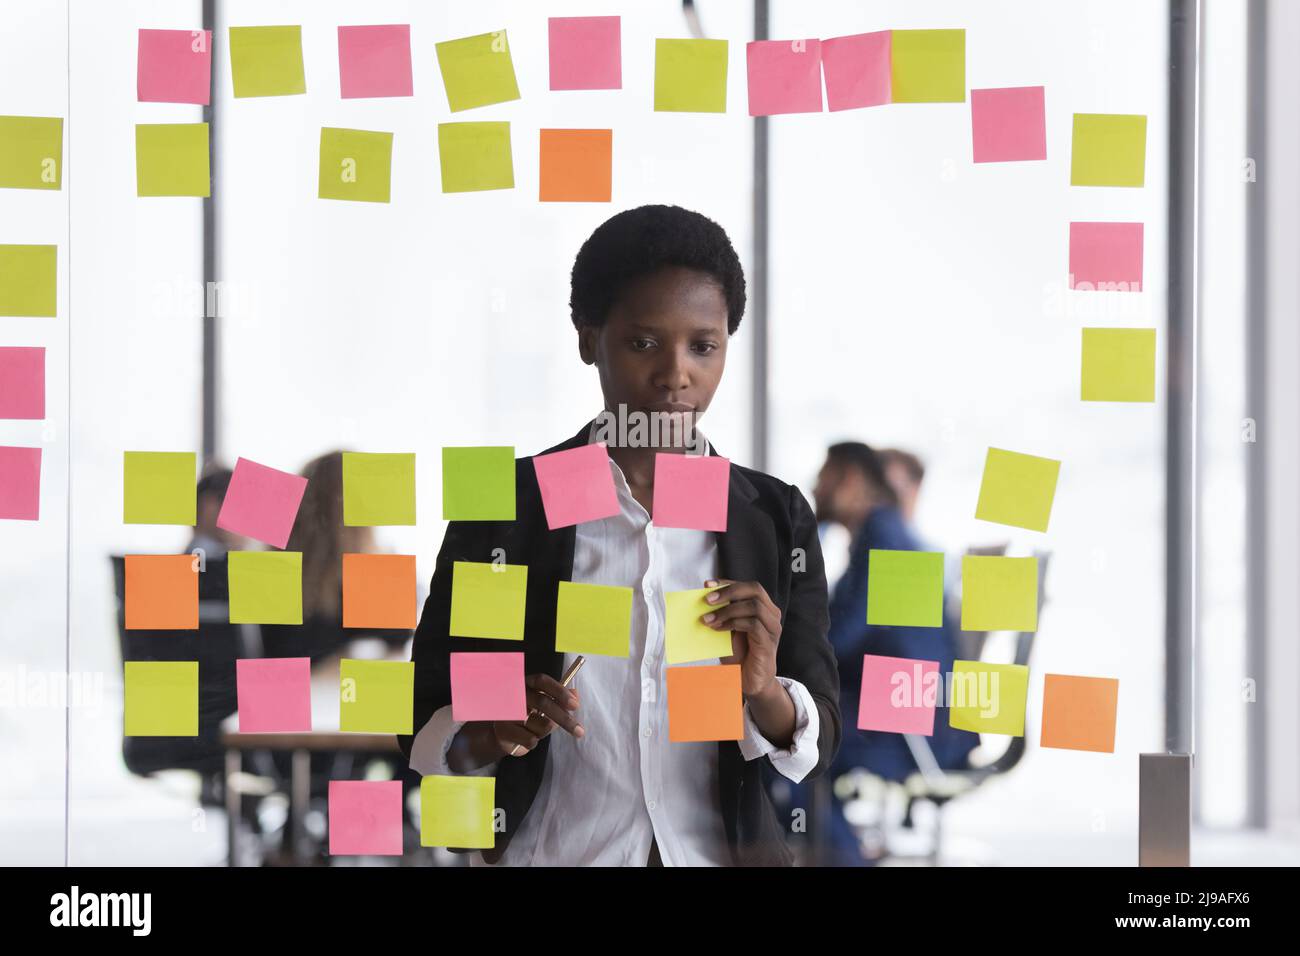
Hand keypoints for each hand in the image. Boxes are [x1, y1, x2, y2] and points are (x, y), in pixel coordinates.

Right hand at [492, 673, 583, 757]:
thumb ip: (560, 699)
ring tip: (535, 731)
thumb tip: (575, 694)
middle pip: (543, 703)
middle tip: (579, 731)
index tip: (575, 705)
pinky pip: (530, 739)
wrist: (501, 734)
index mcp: (525, 684)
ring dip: (545, 732)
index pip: (542, 681)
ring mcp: (507, 712)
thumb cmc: (527, 716)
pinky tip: (525, 738)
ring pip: (541, 724)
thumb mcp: (544, 706)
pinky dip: (534, 742)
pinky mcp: (503, 730)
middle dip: (565, 719)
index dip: (559, 691)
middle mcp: (514, 694)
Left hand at [701, 578, 781, 698]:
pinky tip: (718, 629)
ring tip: (709, 619)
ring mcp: (772, 628)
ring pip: (754, 606)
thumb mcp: (729, 628)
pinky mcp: (768, 642)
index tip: (707, 585)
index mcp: (764, 608)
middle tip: (708, 600)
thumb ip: (723, 612)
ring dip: (728, 610)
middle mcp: (772, 615)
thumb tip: (705, 597)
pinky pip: (753, 624)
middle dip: (729, 591)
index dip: (728, 583)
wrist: (748, 680)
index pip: (748, 586)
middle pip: (755, 590)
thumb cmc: (740, 653)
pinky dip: (733, 623)